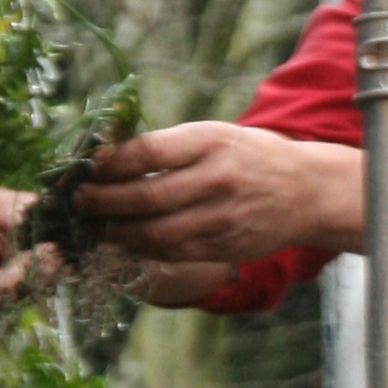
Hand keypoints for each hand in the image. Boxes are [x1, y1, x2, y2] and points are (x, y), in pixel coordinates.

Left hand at [74, 122, 364, 265]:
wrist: (307, 191)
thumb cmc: (253, 157)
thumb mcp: (217, 135)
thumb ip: (171, 145)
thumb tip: (111, 156)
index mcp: (211, 141)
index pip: (146, 151)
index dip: (109, 163)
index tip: (87, 168)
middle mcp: (216, 178)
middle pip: (145, 195)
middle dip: (104, 201)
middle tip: (80, 201)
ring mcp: (221, 216)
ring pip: (156, 231)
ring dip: (119, 231)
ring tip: (100, 226)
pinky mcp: (225, 246)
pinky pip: (174, 252)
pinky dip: (144, 249)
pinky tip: (128, 241)